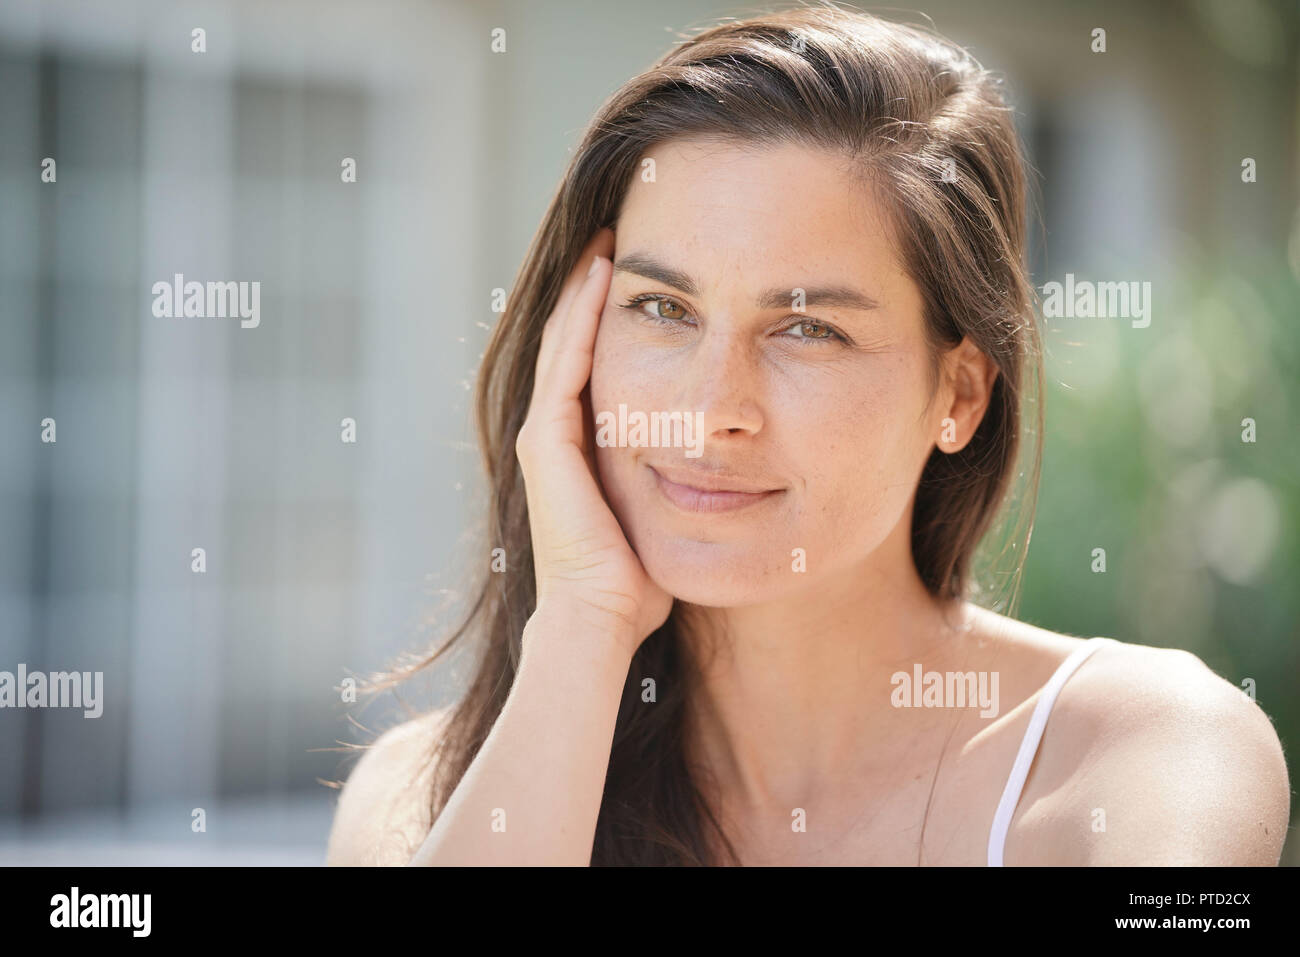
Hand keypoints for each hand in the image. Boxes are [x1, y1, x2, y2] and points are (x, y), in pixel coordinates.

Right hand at [514, 228, 673, 655]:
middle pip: (571, 339)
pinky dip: (582, 316)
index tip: (647, 273)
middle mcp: (553, 430)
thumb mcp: (665, 506)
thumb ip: (680, 472)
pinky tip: (605, 276)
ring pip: (563, 339)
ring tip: (608, 237)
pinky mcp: (545, 439)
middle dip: (594, 287)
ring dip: (585, 287)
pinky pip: (566, 361)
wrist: (602, 617)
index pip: (591, 359)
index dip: (611, 312)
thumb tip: (730, 454)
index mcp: (579, 443)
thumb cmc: (639, 576)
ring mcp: (544, 432)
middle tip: (620, 231)